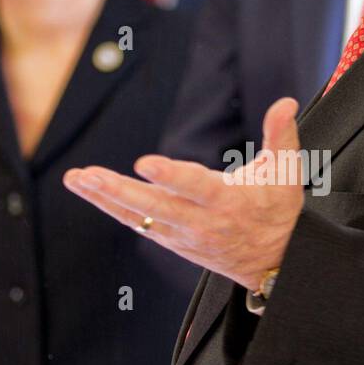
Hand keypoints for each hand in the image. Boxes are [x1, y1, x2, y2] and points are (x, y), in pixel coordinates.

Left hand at [63, 96, 304, 290]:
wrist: (276, 262)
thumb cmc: (279, 210)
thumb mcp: (287, 173)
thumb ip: (281, 135)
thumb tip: (285, 103)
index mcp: (229, 201)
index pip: (196, 187)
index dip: (171, 175)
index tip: (144, 164)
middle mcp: (202, 221)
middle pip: (155, 206)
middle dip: (118, 190)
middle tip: (88, 175)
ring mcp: (184, 235)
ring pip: (139, 217)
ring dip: (105, 199)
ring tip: (77, 178)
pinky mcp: (173, 241)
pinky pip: (138, 224)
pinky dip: (114, 209)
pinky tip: (91, 192)